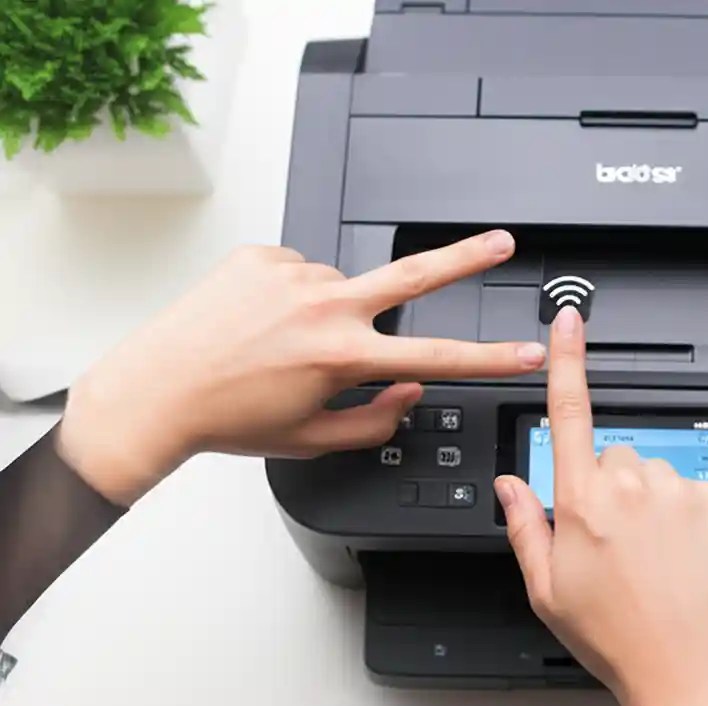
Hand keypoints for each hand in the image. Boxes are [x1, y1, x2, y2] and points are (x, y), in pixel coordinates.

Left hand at [60, 230, 544, 506]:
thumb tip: (410, 388)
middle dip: (465, 257)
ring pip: (340, 287)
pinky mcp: (263, 256)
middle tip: (500, 241)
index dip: (491, 357)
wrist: (157, 389)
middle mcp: (323, 307)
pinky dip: (292, 295)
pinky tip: (263, 320)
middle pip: (414, 274)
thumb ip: (376, 417)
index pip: (437, 358)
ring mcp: (293, 275)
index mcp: (342, 357)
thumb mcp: (312, 439)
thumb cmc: (228, 419)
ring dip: (331, 310)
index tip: (527, 350)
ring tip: (283, 341)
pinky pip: (300, 272)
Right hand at [495, 307, 707, 705]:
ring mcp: (676, 489)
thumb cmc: (614, 633)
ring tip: (651, 555)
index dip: (567, 360)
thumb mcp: (546, 588)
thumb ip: (525, 525)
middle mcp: (629, 485)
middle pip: (613, 455)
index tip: (569, 320)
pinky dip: (685, 514)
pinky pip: (691, 487)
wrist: (682, 666)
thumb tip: (509, 483)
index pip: (568, 412)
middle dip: (610, 486)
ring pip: (654, 472)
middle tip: (615, 542)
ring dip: (650, 501)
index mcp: (581, 501)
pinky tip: (679, 555)